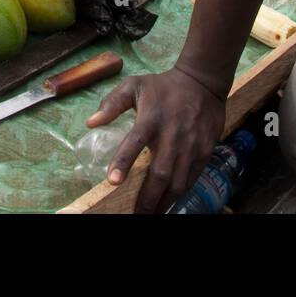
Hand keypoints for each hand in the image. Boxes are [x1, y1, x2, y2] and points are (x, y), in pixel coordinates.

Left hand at [86, 67, 226, 212]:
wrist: (202, 83)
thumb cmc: (163, 87)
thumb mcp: (135, 85)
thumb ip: (112, 103)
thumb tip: (90, 123)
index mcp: (151, 117)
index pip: (135, 141)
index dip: (124, 161)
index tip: (113, 180)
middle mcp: (172, 134)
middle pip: (160, 172)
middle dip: (148, 198)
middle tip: (137, 213)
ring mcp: (191, 144)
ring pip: (178, 181)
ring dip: (164, 201)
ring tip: (152, 213)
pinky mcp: (205, 150)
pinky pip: (192, 178)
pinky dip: (180, 193)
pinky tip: (169, 201)